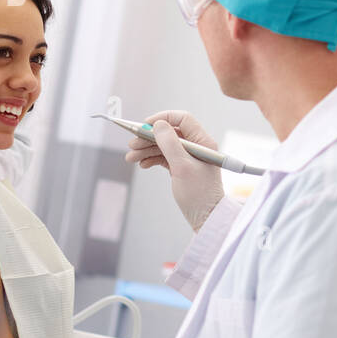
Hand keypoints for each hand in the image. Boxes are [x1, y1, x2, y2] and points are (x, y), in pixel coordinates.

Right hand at [125, 110, 225, 230]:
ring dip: (146, 149)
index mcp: (203, 142)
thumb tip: (159, 124)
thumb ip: (170, 144)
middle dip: (149, 137)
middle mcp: (197, 147)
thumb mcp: (182, 167)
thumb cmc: (199, 194)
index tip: (145, 125)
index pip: (182, 119)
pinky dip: (152, 159)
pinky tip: (142, 164)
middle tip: (132, 144)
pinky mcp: (181, 168)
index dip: (163, 119)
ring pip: (164, 146)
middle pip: (169, 133)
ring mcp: (189, 157)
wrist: (206, 218)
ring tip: (131, 157)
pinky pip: (164, 157)